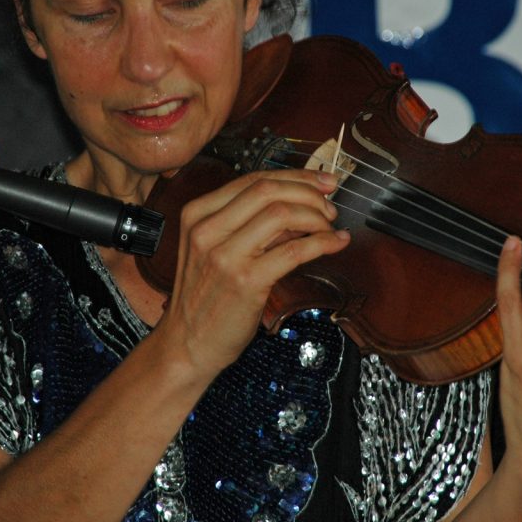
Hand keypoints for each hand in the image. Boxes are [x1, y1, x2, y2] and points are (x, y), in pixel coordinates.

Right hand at [157, 169, 350, 376]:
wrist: (186, 344)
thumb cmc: (205, 298)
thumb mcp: (214, 249)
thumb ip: (249, 224)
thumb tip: (299, 205)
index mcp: (197, 214)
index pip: (253, 179)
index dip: (295, 176)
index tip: (321, 182)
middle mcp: (207, 229)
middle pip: (268, 190)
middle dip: (309, 192)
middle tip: (330, 206)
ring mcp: (225, 255)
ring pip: (282, 213)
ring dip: (316, 216)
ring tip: (330, 227)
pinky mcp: (246, 281)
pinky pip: (295, 250)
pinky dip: (323, 242)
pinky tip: (336, 243)